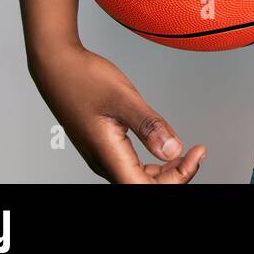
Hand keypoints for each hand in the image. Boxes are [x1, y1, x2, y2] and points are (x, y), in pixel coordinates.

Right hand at [30, 42, 206, 182]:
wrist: (56, 65)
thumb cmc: (84, 78)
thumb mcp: (123, 97)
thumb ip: (149, 125)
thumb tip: (173, 151)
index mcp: (108, 155)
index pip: (146, 188)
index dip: (177, 178)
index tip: (196, 153)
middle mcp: (103, 161)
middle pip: (143, 186)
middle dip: (175, 176)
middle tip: (197, 152)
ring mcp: (102, 154)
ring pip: (137, 177)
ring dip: (164, 171)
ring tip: (185, 151)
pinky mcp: (103, 144)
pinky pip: (130, 164)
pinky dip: (152, 161)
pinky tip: (163, 145)